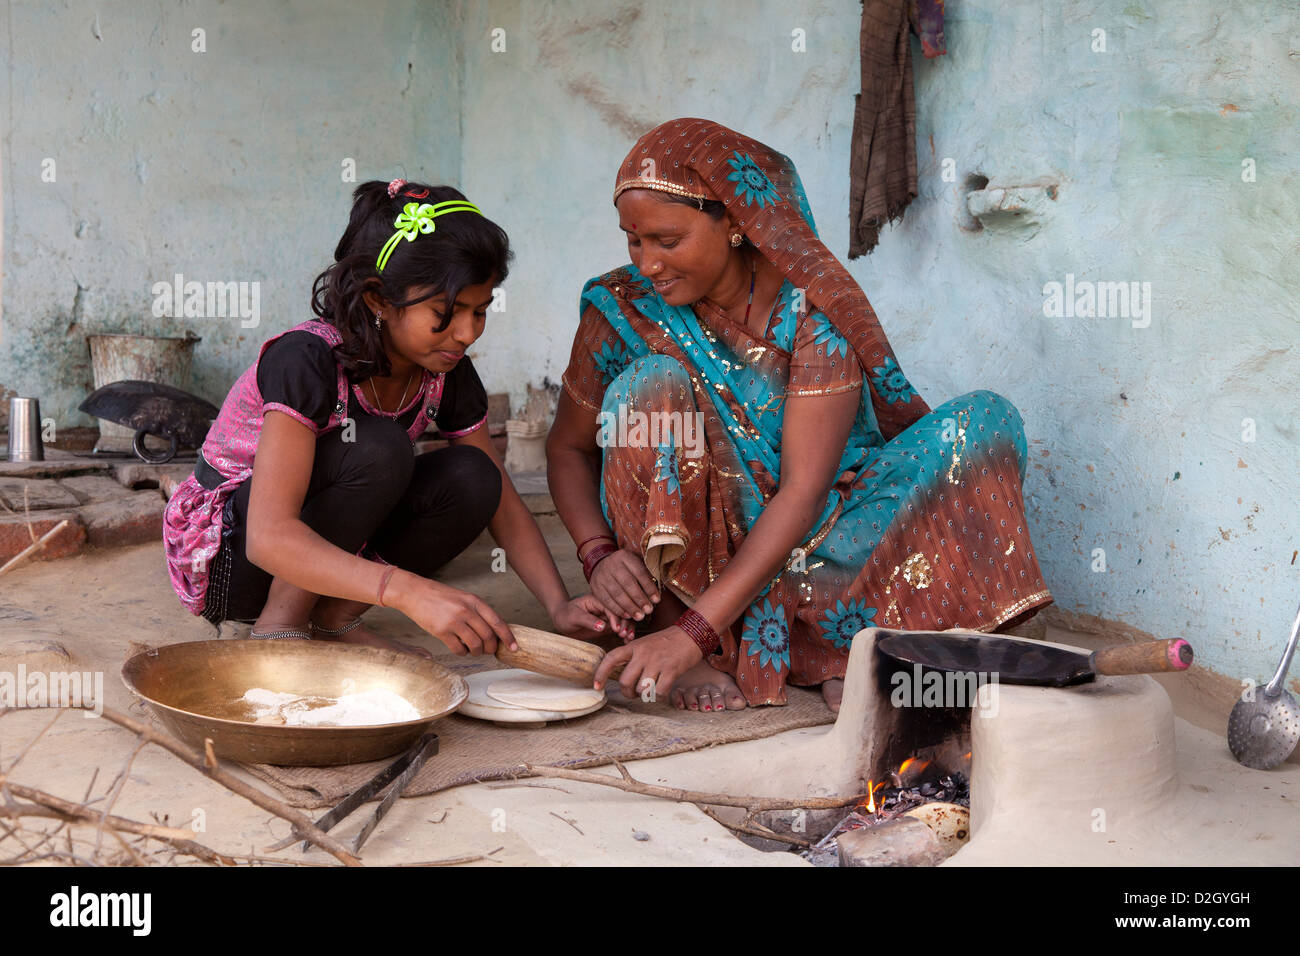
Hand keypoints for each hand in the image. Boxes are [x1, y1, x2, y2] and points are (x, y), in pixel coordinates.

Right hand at [391, 574, 516, 655]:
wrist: (415, 593)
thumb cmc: (440, 597)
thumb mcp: (463, 598)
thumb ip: (478, 612)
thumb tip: (493, 632)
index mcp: (474, 601)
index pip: (497, 622)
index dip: (508, 637)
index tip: (514, 647)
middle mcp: (466, 611)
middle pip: (488, 636)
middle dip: (491, 648)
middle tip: (489, 651)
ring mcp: (454, 621)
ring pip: (475, 645)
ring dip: (477, 652)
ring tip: (474, 650)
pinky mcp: (441, 631)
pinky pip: (458, 649)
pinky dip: (462, 652)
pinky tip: (460, 649)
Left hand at [549, 594, 628, 641]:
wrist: (562, 621)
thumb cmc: (565, 615)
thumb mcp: (574, 617)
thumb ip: (588, 620)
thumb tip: (602, 626)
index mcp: (597, 599)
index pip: (611, 606)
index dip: (616, 617)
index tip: (616, 629)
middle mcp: (605, 606)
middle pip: (621, 612)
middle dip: (625, 623)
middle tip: (624, 635)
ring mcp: (608, 616)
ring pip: (624, 620)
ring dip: (628, 628)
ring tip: (628, 638)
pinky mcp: (609, 625)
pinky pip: (620, 628)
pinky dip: (626, 633)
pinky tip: (627, 640)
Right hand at [587, 548, 659, 622]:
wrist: (602, 564)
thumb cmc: (626, 567)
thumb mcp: (636, 563)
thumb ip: (646, 575)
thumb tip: (656, 594)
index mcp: (625, 556)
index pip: (639, 573)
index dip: (649, 587)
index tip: (657, 600)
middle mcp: (612, 564)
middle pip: (627, 584)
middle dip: (639, 599)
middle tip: (648, 610)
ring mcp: (602, 576)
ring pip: (617, 593)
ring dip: (629, 607)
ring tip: (640, 616)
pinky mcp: (595, 587)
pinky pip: (607, 600)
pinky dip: (617, 610)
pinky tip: (627, 616)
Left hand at [592, 625, 701, 700]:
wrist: (691, 634)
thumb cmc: (667, 642)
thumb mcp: (645, 644)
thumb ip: (633, 657)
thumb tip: (624, 680)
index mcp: (634, 646)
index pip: (611, 658)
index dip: (600, 673)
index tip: (596, 687)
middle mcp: (643, 654)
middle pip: (625, 681)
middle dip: (628, 692)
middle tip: (634, 693)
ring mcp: (657, 662)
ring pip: (642, 689)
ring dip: (645, 695)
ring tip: (651, 689)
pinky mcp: (672, 670)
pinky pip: (659, 692)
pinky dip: (659, 696)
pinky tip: (663, 690)